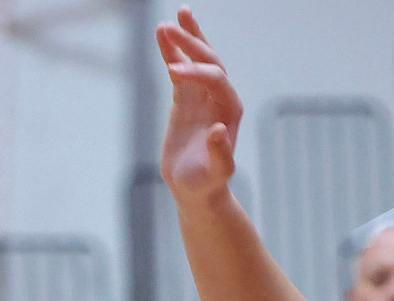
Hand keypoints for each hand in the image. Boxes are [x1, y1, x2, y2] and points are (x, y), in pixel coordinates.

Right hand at [156, 7, 241, 200]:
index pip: (216, 79)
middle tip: (170, 26)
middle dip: (191, 43)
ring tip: (175, 16)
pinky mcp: (186, 99)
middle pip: (209, 60)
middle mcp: (220, 97)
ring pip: (197, 59)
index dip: (196, 73)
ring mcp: (203, 96)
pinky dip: (172, 53)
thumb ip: (221, 154)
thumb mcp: (216, 173)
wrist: (196, 190)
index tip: (172, 72)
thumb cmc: (207, 184)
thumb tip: (217, 130)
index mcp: (230, 110)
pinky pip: (180, 70)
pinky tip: (163, 36)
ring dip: (187, 37)